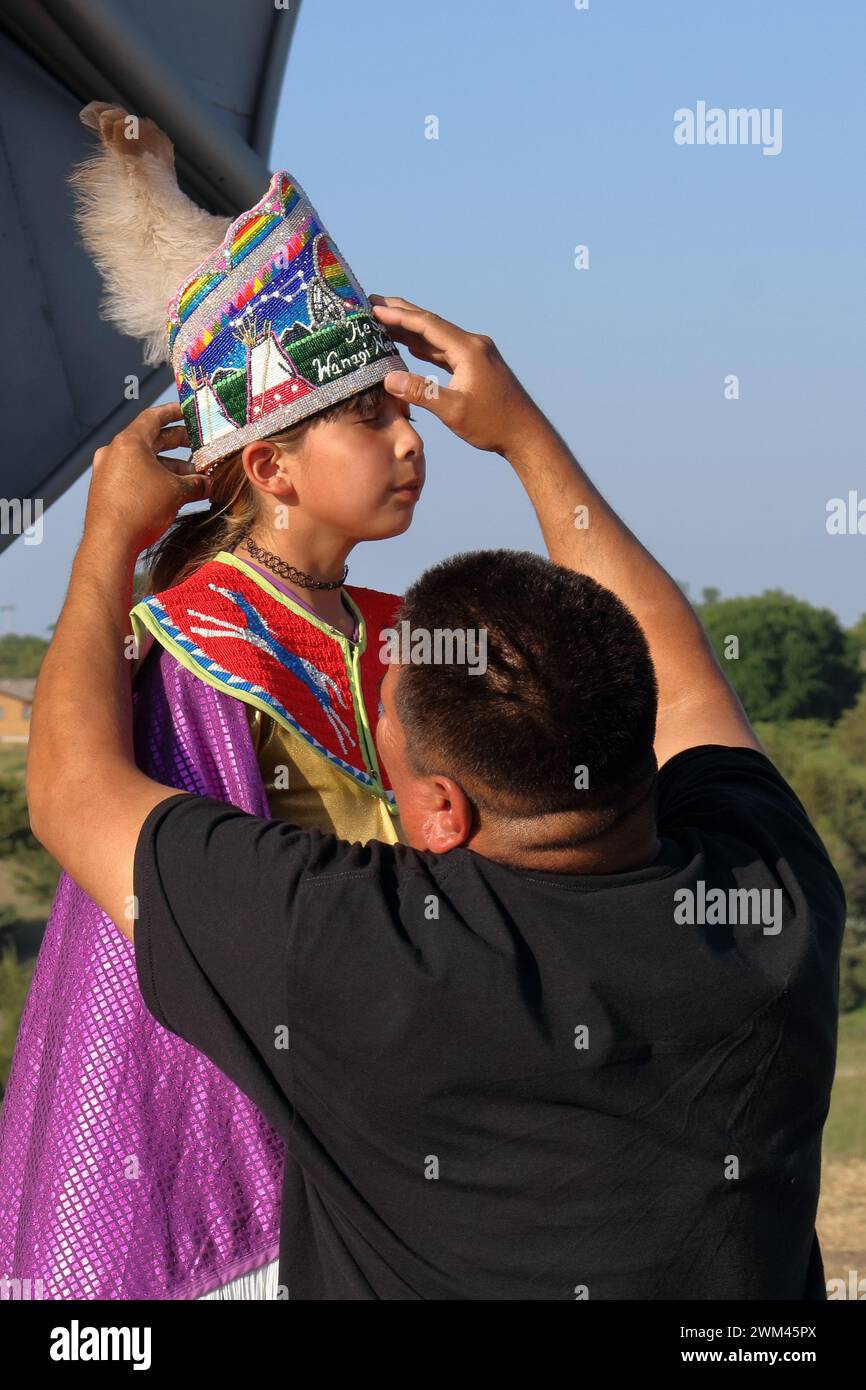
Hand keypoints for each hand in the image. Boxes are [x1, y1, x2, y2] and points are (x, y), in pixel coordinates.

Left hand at [84, 402, 208, 552]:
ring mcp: (107, 471)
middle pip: (150, 440)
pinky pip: (134, 476)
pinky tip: (172, 492)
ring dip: (169, 467)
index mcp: (129, 442)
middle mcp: (114, 452)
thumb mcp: (177, 492)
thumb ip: (196, 483)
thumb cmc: (141, 510)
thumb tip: (209, 484)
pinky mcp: (105, 489)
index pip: (153, 417)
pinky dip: (154, 479)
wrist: (110, 543)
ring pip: (143, 461)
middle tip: (197, 447)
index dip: (173, 412)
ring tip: (192, 478)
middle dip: (177, 444)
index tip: (186, 411)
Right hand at [369, 295, 545, 454]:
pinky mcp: (475, 365)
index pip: (428, 325)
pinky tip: (409, 345)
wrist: (526, 434)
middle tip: (372, 304)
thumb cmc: (494, 424)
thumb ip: (422, 393)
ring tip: (383, 323)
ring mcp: (475, 354)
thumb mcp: (454, 411)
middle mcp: (473, 344)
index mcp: (468, 349)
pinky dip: (424, 346)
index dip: (399, 316)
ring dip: (410, 330)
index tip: (373, 309)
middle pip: (431, 324)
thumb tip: (389, 378)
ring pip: (437, 336)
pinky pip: (444, 350)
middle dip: (401, 314)